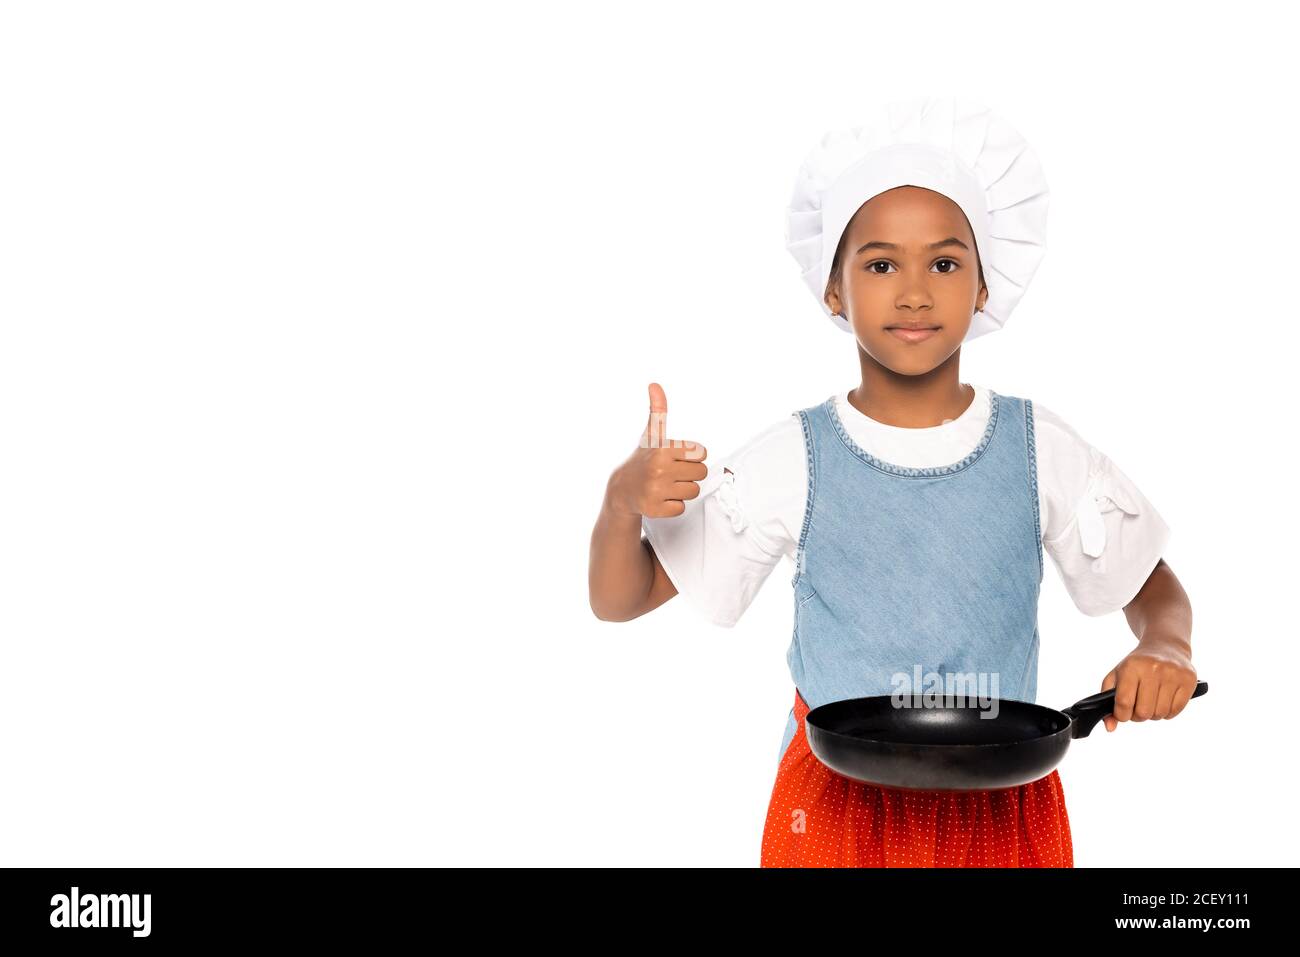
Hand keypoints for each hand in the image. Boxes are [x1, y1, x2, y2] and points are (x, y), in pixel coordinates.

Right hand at [606, 382, 707, 518]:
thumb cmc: (642, 460)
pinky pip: (681, 508)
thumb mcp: (650, 435)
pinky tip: (660, 498)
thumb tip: (654, 385)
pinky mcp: (655, 509)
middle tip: (671, 473)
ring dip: (682, 490)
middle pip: (700, 474)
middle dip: (688, 474)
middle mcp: (659, 469)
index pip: (701, 453)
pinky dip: (673, 505)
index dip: (690, 456)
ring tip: (666, 485)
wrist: (621, 489)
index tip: (675, 458)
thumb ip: (657, 411)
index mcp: (663, 449)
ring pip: (693, 491)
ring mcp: (656, 490)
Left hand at [1098, 640, 1197, 731]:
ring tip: (1151, 702)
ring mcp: (1172, 674)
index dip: (1121, 715)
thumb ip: (1107, 700)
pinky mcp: (1188, 680)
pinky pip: (1175, 711)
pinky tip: (1164, 700)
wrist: (1165, 646)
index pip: (1124, 702)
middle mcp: (1153, 669)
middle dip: (1138, 716)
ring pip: (1160, 714)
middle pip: (1143, 712)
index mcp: (1131, 667)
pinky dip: (1168, 712)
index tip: (1123, 713)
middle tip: (1138, 707)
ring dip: (1153, 714)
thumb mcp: (1117, 675)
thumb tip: (1110, 727)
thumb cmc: (1137, 665)